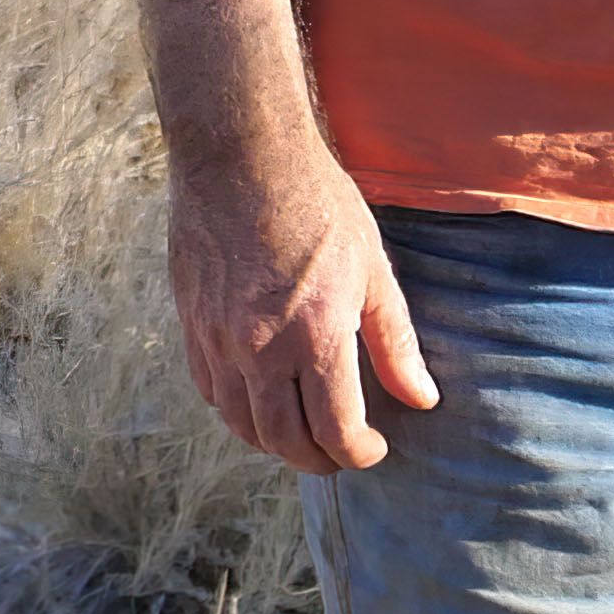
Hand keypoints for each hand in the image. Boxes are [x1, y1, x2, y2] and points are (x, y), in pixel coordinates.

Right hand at [164, 141, 432, 477]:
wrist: (240, 153)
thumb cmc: (317, 204)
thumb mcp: (372, 271)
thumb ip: (395, 344)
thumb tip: (422, 399)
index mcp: (315, 335)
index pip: (336, 432)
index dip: (360, 454)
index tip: (375, 446)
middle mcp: (260, 347)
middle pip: (285, 442)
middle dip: (319, 461)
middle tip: (340, 454)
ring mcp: (218, 338)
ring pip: (241, 425)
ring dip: (276, 442)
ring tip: (303, 434)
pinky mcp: (191, 323)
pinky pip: (211, 391)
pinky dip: (239, 410)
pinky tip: (262, 399)